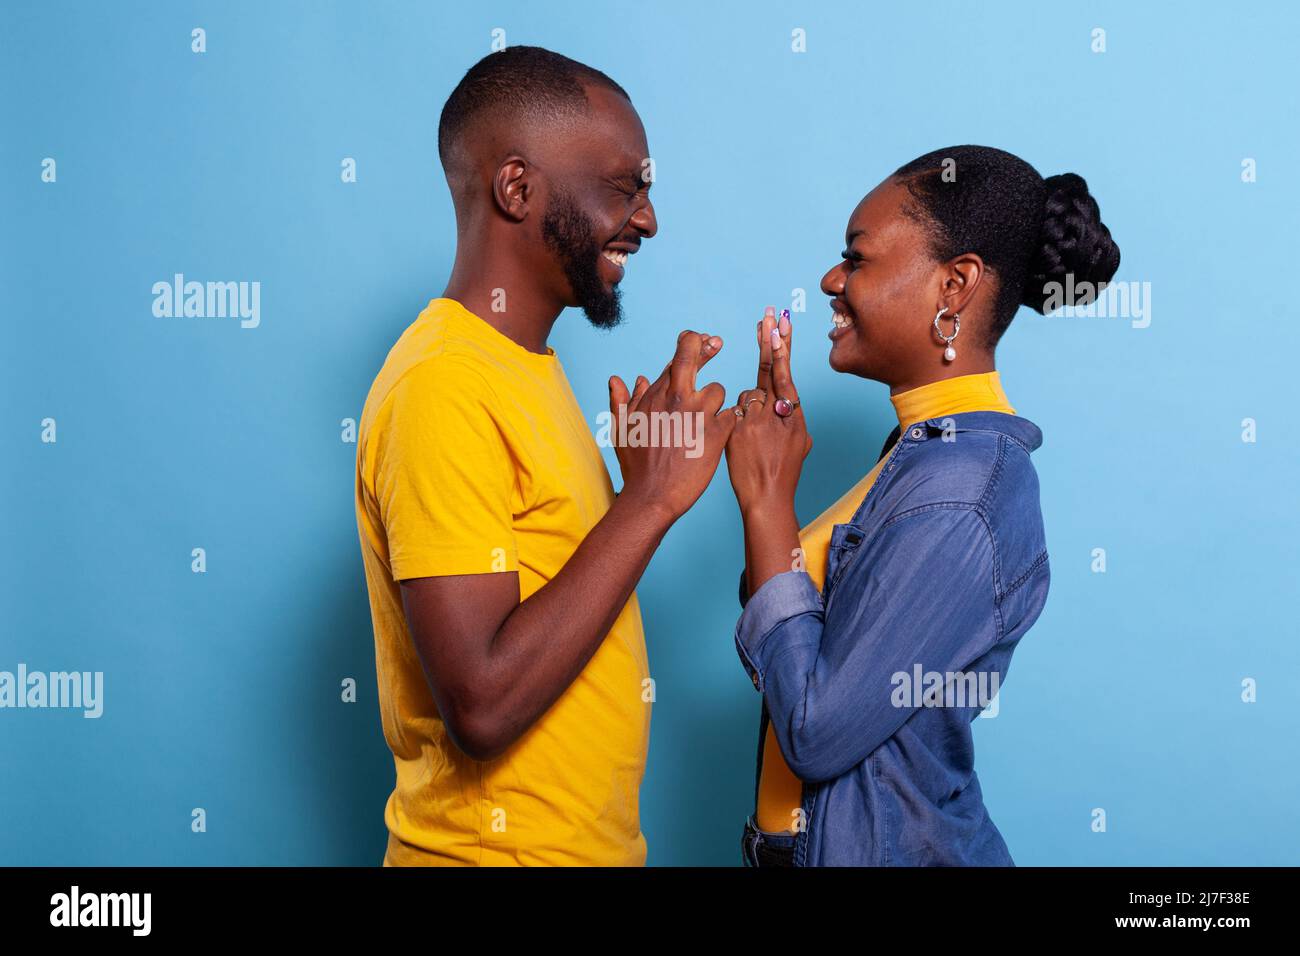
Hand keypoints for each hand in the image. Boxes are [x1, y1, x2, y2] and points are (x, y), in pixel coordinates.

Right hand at [608, 330, 735, 522]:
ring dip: (716, 403)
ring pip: (718, 390)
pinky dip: (728, 422)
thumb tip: (621, 379)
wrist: (651, 495)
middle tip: (717, 342)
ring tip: (708, 424)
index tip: (700, 338)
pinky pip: (732, 414)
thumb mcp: (621, 431)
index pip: (674, 359)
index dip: (690, 344)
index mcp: (654, 396)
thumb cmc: (636, 467)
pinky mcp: (715, 431)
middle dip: (706, 346)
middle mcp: (675, 397)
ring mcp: (697, 412)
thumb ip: (621, 402)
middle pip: (694, 356)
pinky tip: (720, 436)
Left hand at [725, 308, 811, 516]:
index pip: (785, 373)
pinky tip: (744, 438)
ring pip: (747, 395)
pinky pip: (731, 412)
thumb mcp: (800, 443)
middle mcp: (773, 414)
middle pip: (768, 370)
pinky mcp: (732, 430)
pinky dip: (735, 419)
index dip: (781, 348)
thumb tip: (785, 401)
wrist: (765, 497)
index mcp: (793, 414)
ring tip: (758, 434)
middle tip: (769, 315)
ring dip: (750, 405)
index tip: (778, 325)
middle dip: (769, 341)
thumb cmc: (785, 472)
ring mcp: (751, 421)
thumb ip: (791, 416)